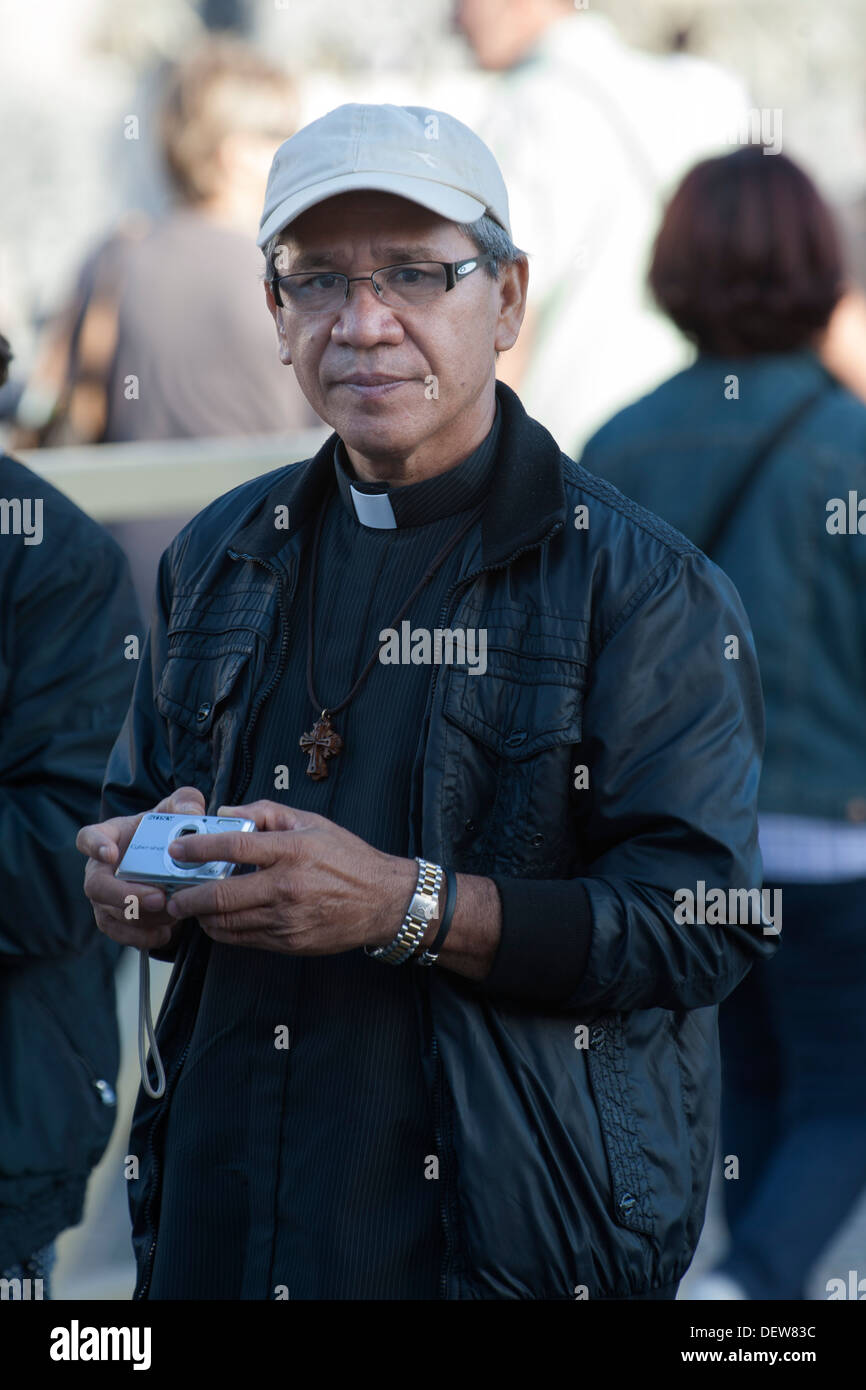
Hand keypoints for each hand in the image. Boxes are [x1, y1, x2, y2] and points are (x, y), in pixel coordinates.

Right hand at [77, 786, 206, 948]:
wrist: (167, 860)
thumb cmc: (164, 830)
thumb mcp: (177, 809)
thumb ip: (185, 802)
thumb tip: (192, 813)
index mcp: (109, 836)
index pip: (88, 838)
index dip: (95, 846)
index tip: (110, 852)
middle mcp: (100, 869)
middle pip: (96, 886)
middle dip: (125, 895)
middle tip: (157, 897)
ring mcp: (104, 897)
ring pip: (111, 914)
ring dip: (141, 918)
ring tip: (172, 913)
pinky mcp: (116, 919)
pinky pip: (121, 934)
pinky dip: (143, 937)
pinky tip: (166, 932)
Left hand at [163, 799, 417, 954]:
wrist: (383, 901)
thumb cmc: (348, 858)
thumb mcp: (312, 823)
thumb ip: (267, 813)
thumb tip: (227, 812)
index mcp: (292, 849)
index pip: (235, 845)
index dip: (199, 847)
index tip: (177, 849)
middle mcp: (287, 885)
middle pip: (222, 894)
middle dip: (188, 897)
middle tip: (171, 895)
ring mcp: (287, 918)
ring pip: (228, 922)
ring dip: (202, 917)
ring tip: (190, 908)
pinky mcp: (289, 942)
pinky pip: (245, 939)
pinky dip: (224, 932)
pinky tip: (216, 922)